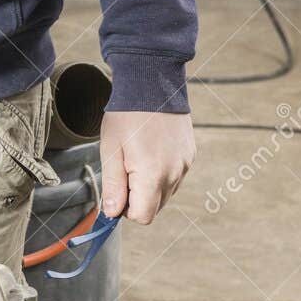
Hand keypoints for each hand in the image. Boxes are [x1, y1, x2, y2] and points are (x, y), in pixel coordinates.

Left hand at [99, 109, 194, 223]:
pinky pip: (175, 177)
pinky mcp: (189, 155)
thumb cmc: (126, 115)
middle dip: (137, 197)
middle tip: (125, 167)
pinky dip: (162, 172)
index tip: (118, 188)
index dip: (126, 209)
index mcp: (153, 174)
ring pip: (166, 193)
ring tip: (138, 155)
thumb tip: (112, 213)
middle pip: (155, 207)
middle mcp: (174, 173)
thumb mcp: (110, 150)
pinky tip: (151, 149)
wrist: (151, 83)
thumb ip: (113, 185)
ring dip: (150, 185)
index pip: (142, 216)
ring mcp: (185, 164)